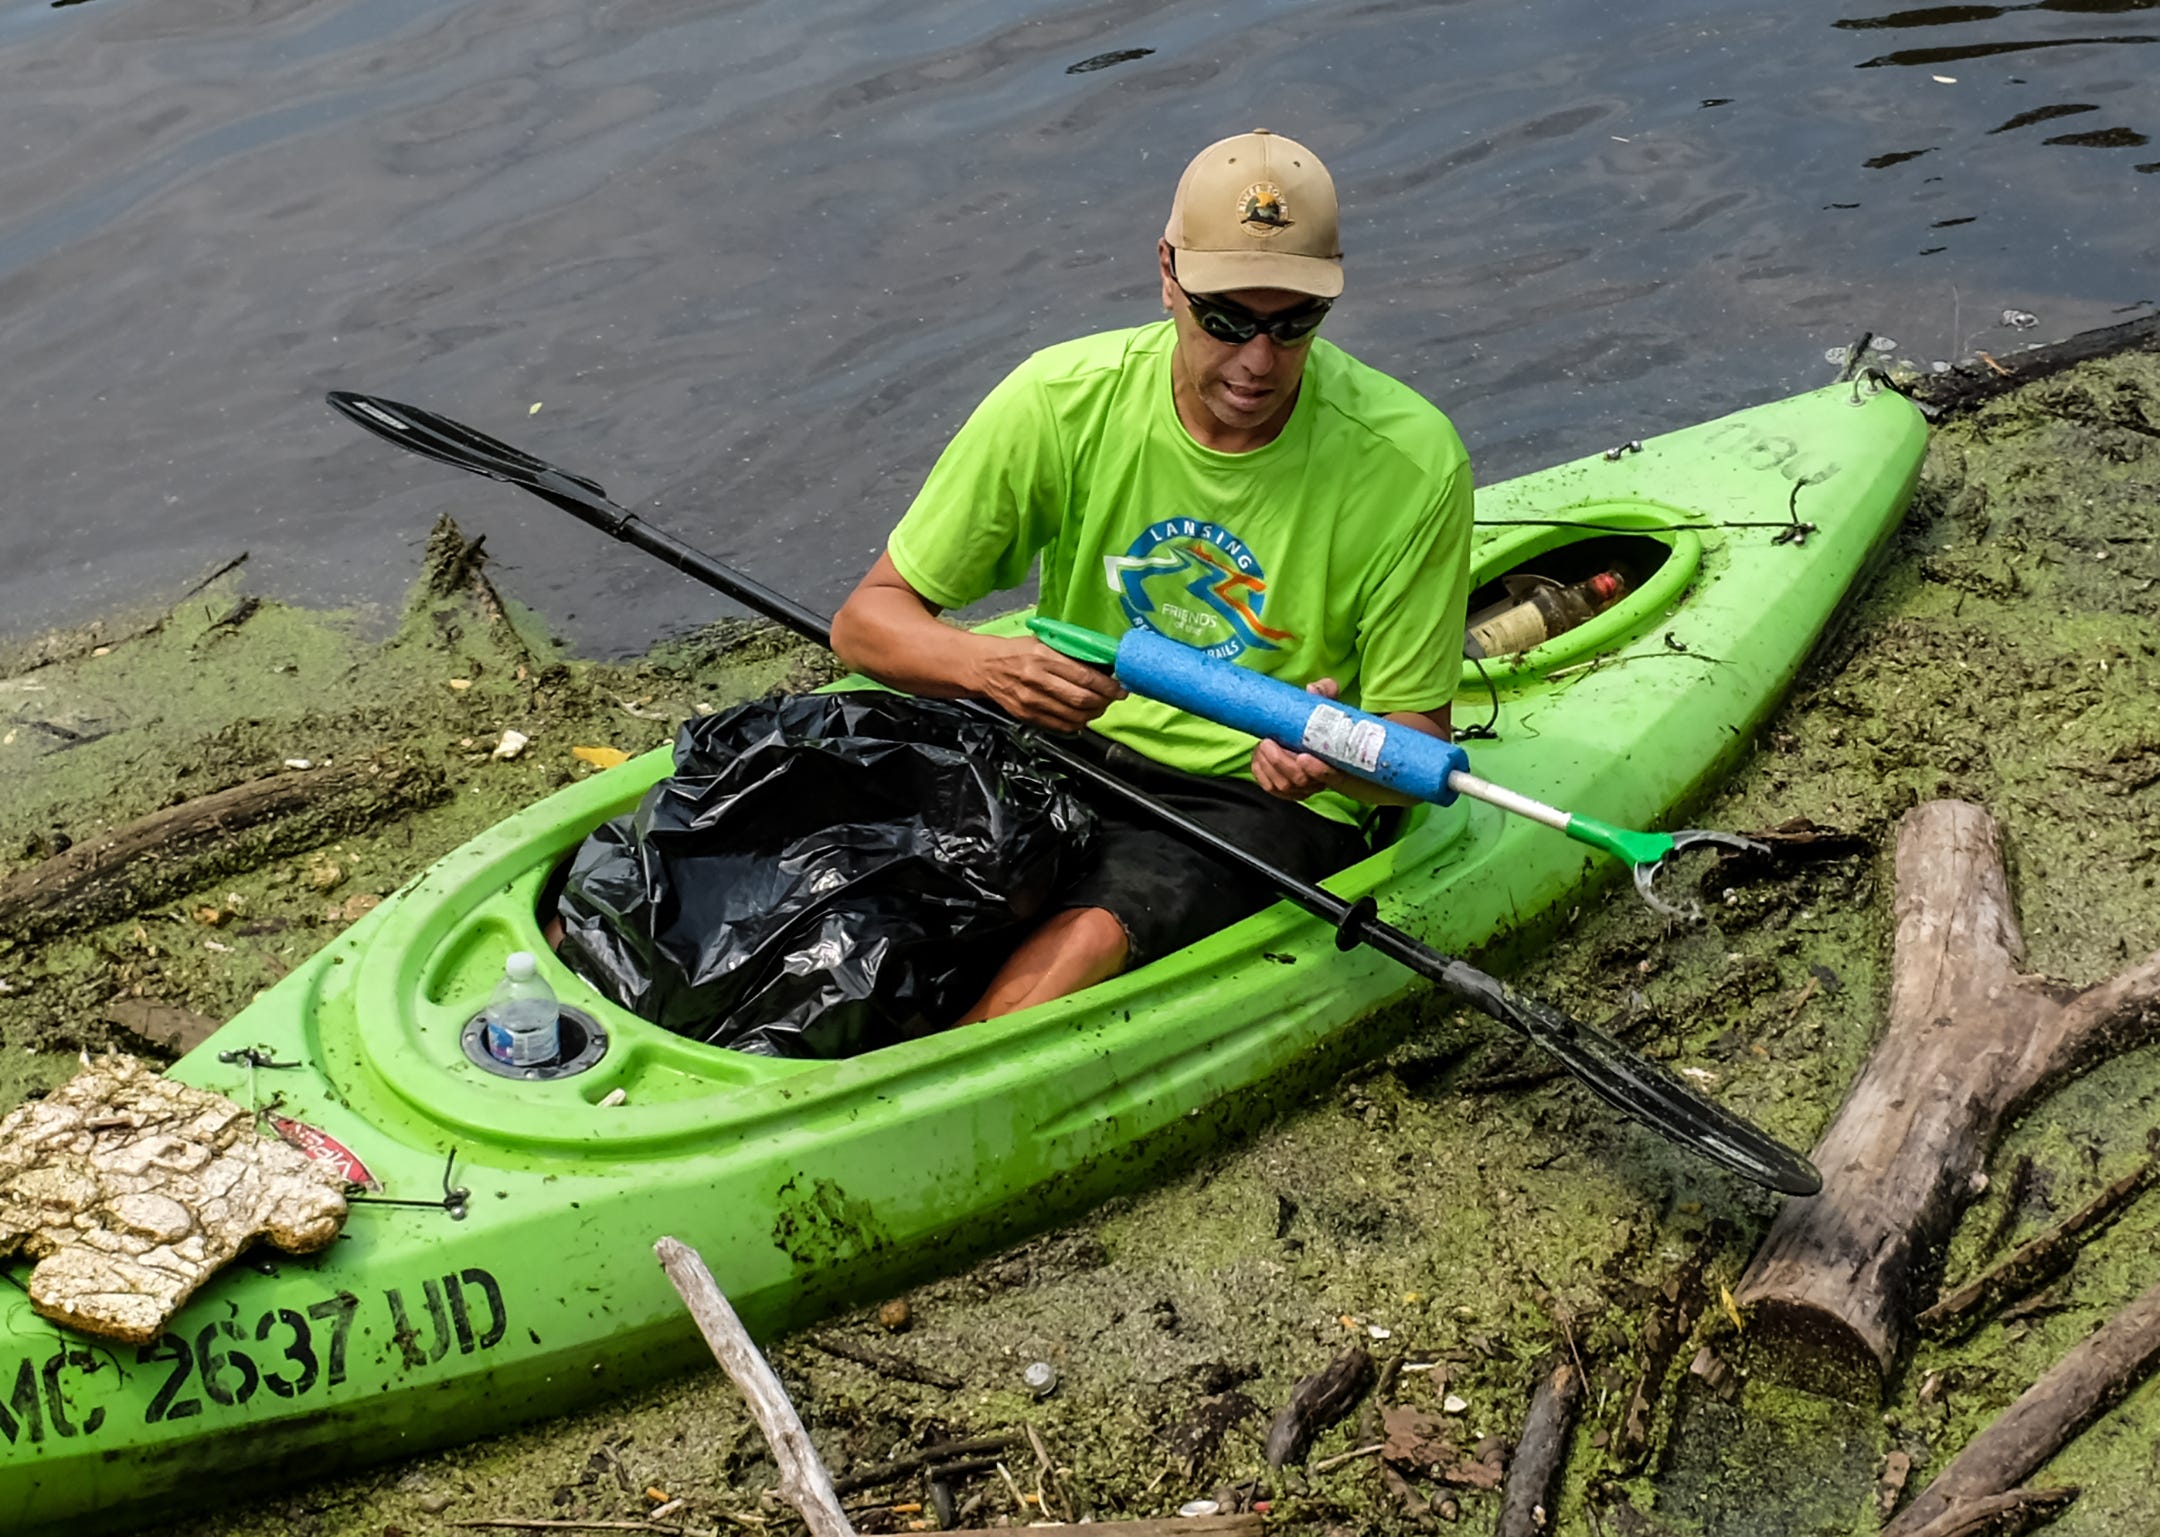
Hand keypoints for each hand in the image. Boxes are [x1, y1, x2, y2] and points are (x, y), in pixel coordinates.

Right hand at [972, 637, 1126, 731]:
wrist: (983, 667)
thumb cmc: (1015, 651)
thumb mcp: (1042, 643)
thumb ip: (1068, 654)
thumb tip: (1101, 666)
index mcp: (1043, 657)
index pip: (1085, 676)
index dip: (1108, 686)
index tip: (1120, 688)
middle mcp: (1037, 679)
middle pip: (1082, 699)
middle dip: (1105, 701)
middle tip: (1113, 698)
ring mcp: (1031, 701)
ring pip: (1073, 716)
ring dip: (1093, 714)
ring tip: (1099, 707)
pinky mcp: (1027, 715)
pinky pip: (1059, 726)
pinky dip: (1076, 724)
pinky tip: (1082, 716)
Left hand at [1251, 677, 1340, 800]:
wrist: (1308, 735)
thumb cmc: (1319, 721)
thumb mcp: (1325, 704)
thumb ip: (1323, 694)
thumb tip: (1312, 689)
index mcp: (1336, 762)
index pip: (1331, 774)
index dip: (1317, 770)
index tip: (1303, 756)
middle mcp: (1320, 779)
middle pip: (1301, 781)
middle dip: (1281, 763)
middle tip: (1268, 742)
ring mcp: (1302, 787)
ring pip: (1283, 785)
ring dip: (1268, 765)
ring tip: (1262, 745)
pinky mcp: (1284, 790)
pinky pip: (1270, 787)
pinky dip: (1260, 772)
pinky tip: (1258, 755)